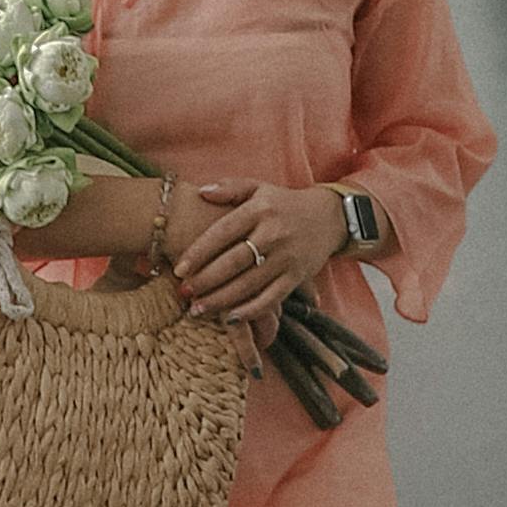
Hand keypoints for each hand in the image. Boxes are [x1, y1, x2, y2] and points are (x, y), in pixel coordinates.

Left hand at [168, 178, 350, 335]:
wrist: (328, 217)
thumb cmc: (282, 203)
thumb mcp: (258, 187)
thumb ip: (230, 188)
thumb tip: (201, 192)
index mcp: (259, 209)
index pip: (223, 232)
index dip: (199, 252)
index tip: (179, 269)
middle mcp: (274, 233)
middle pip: (234, 262)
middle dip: (206, 280)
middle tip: (183, 292)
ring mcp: (287, 257)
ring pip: (250, 284)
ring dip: (221, 300)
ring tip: (197, 309)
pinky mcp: (297, 276)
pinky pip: (272, 298)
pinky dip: (251, 311)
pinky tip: (230, 318)